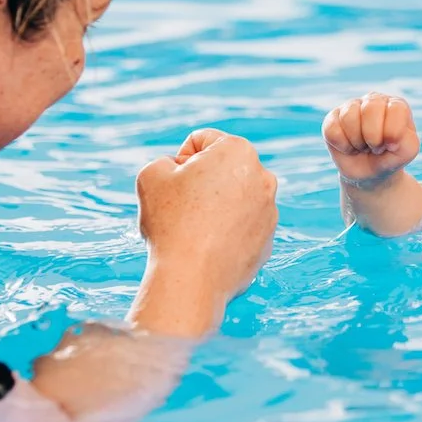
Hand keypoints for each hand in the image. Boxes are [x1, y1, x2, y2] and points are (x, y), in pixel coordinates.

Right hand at [133, 129, 277, 332]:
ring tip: (194, 230)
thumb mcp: (152, 174)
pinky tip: (207, 248)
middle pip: (222, 170)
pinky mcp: (268, 242)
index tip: (173, 185)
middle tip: (182, 208)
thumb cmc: (170, 222)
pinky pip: (241, 228)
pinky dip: (225, 233)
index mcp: (239, 151)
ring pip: (233, 199)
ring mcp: (269, 212)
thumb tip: (181, 173)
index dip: (179, 160)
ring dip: (214, 207)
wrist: (190, 280)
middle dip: (201, 182)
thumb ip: (167, 161)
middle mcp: (263, 178)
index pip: (203, 141)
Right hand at [323, 92, 420, 187]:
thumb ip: (408, 143)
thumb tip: (389, 137)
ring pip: (349, 118)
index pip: (396, 109)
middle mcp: (374, 100)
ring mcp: (351, 107)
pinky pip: (333, 130)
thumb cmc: (390, 156)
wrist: (369, 172)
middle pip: (371, 109)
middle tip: (375, 147)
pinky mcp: (332, 118)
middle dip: (373, 137)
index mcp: (396, 105)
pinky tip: (349, 146)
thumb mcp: (406, 153)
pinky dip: (342, 145)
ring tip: (362, 146)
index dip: (392, 133)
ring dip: (357, 142)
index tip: (390, 145)